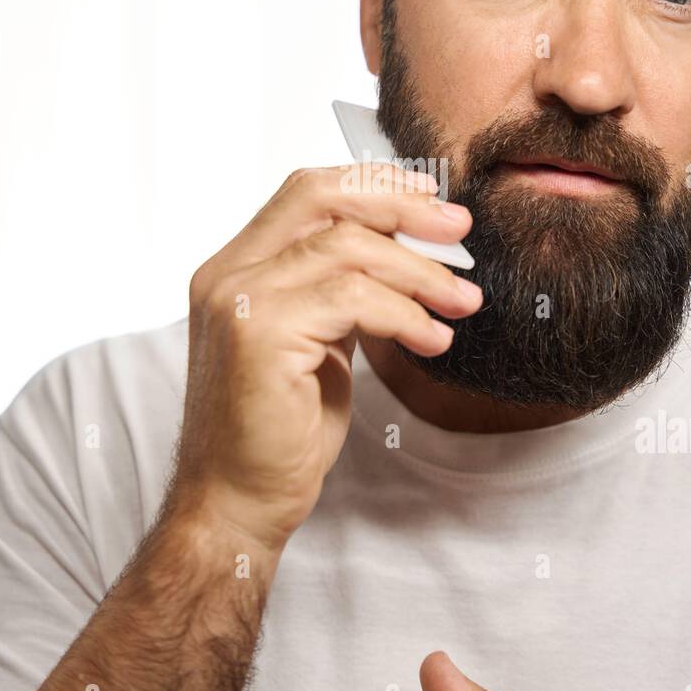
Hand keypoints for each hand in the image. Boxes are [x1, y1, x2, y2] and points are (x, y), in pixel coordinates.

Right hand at [168, 164, 480, 550]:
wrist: (238, 504)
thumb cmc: (278, 432)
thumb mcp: (318, 342)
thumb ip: (340, 291)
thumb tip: (404, 250)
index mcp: (236, 269)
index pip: (306, 192)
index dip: (372, 185)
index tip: (429, 197)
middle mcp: (228, 274)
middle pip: (322, 199)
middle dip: (400, 207)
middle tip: (459, 231)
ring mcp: (239, 301)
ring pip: (347, 248)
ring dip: (419, 272)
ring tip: (462, 301)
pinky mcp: (260, 335)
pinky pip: (353, 300)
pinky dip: (406, 314)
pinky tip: (434, 338)